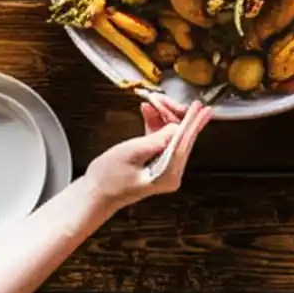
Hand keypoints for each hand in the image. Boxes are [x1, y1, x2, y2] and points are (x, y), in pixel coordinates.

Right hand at [84, 97, 213, 210]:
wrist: (95, 193)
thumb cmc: (108, 178)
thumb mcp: (131, 154)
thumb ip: (155, 141)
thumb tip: (176, 128)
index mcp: (168, 175)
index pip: (184, 143)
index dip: (191, 122)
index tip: (198, 107)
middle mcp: (171, 173)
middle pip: (181, 137)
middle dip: (174, 115)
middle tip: (169, 100)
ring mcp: (165, 169)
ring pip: (172, 135)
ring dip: (163, 117)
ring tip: (154, 102)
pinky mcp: (157, 163)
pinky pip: (161, 140)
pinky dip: (155, 125)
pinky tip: (149, 111)